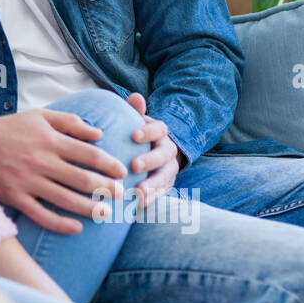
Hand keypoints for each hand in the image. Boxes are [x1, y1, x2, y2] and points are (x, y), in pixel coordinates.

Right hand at [0, 110, 126, 234]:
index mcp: (49, 140)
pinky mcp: (16, 197)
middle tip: (119, 194)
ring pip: (66, 200)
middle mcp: (41, 161)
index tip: (121, 172)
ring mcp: (28, 182)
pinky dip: (61, 224)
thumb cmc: (9, 129)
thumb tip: (98, 133)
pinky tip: (77, 228)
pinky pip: (42, 216)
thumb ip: (70, 122)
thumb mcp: (40, 116)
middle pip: (82, 179)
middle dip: (105, 188)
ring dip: (90, 208)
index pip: (89, 154)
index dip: (109, 164)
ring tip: (106, 213)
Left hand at [123, 93, 179, 207]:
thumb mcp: (136, 119)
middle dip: (150, 160)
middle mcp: (168, 151)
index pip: (159, 129)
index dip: (148, 131)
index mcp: (161, 132)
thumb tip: (136, 96)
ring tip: (138, 194)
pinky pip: (161, 194)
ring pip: (165, 178)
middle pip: (163, 155)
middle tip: (134, 165)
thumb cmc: (136, 132)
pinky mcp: (166, 186)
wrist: (153, 150)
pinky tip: (137, 207)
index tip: (134, 135)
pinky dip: (151, 201)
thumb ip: (135, 110)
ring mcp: (169, 170)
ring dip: (152, 186)